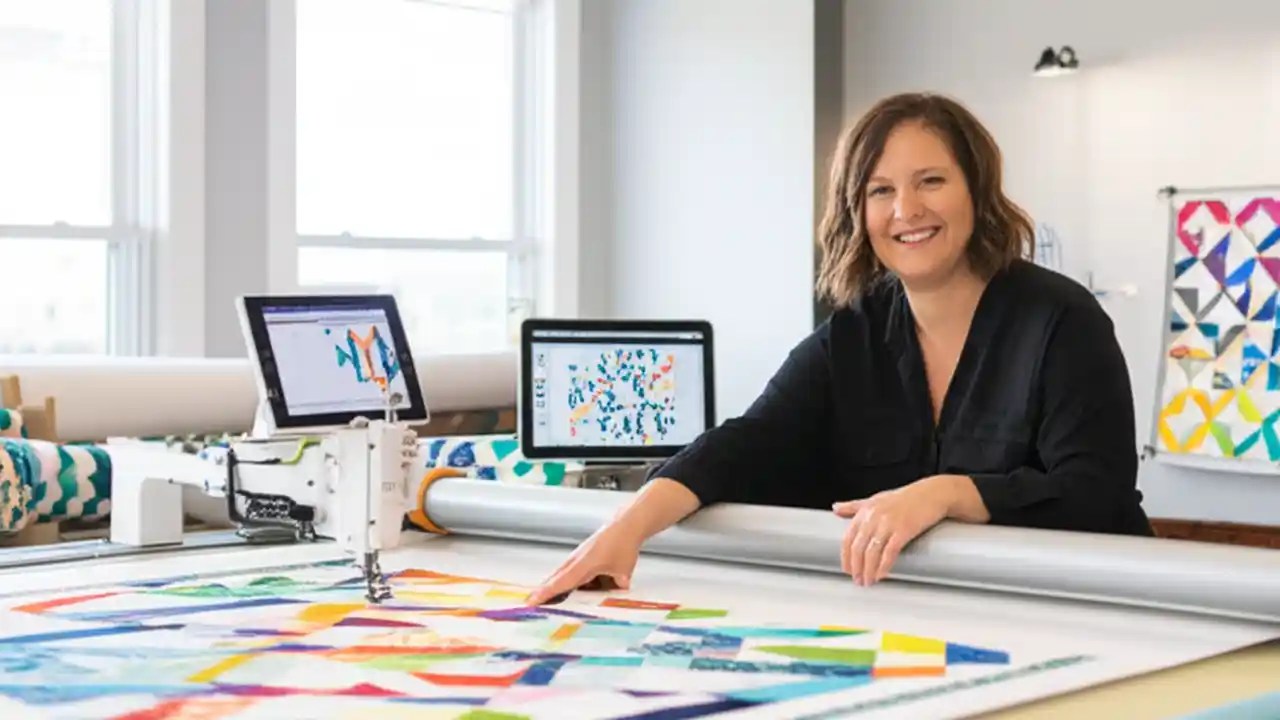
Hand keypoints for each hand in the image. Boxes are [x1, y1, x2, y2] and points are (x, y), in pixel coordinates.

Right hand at [526, 521, 642, 604]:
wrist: (626, 524)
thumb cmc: (623, 545)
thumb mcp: (623, 573)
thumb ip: (616, 588)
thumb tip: (613, 595)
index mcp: (583, 566)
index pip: (561, 583)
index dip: (546, 594)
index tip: (531, 601)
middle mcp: (577, 560)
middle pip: (556, 578)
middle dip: (544, 590)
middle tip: (531, 601)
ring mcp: (579, 556)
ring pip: (564, 574)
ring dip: (557, 584)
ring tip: (549, 596)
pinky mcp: (584, 554)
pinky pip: (573, 570)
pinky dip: (571, 579)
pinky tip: (578, 586)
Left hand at [832, 475, 970, 586]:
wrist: (932, 494)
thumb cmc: (905, 498)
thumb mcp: (876, 499)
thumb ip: (854, 506)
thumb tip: (835, 508)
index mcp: (865, 511)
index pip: (848, 537)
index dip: (845, 556)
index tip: (846, 569)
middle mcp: (874, 517)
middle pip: (858, 547)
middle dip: (855, 567)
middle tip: (857, 580)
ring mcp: (888, 523)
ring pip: (872, 552)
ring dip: (868, 570)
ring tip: (868, 581)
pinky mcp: (904, 530)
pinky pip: (889, 552)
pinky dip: (884, 566)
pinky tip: (881, 575)